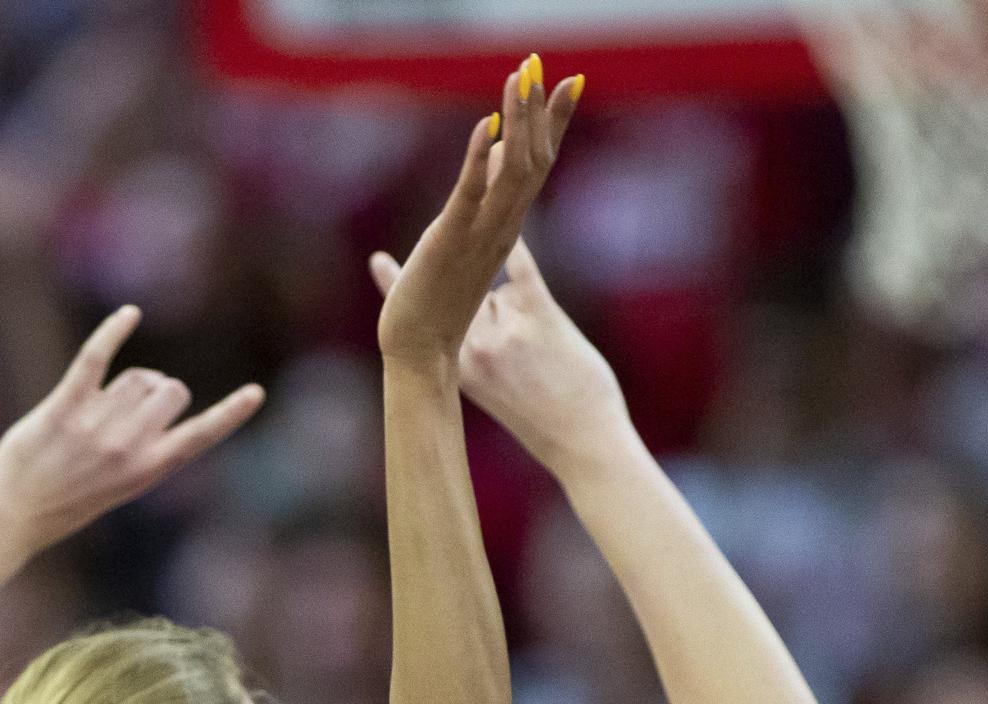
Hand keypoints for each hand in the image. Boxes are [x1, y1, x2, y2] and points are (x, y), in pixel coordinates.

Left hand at [0, 306, 265, 551]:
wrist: (12, 515)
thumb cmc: (64, 501)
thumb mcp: (119, 486)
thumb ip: (145, 446)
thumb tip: (158, 387)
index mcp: (147, 472)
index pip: (201, 437)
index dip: (231, 414)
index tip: (256, 392)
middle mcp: (127, 450)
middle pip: (170, 389)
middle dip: (159, 389)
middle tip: (132, 409)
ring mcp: (96, 429)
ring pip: (135, 378)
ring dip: (123, 385)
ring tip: (95, 414)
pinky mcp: (64, 409)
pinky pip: (96, 359)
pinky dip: (113, 332)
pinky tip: (129, 315)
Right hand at [368, 240, 629, 482]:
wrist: (586, 441)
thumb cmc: (546, 424)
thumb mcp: (495, 396)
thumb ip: (479, 360)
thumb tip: (473, 325)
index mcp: (461, 369)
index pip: (427, 320)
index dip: (405, 287)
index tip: (379, 261)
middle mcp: (476, 344)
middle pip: (468, 296)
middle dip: (482, 303)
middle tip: (517, 343)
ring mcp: (507, 328)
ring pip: (497, 288)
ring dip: (515, 303)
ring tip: (542, 345)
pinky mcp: (540, 312)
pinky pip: (521, 267)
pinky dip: (516, 247)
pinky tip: (511, 221)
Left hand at [377, 59, 583, 371]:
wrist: (419, 353)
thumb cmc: (434, 305)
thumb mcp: (462, 244)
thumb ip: (477, 202)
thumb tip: (490, 161)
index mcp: (505, 227)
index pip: (538, 166)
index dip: (554, 123)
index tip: (568, 84)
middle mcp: (501, 227)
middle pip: (535, 160)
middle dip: (543, 112)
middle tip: (545, 66)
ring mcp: (479, 234)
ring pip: (512, 171)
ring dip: (518, 122)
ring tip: (521, 78)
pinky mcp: (451, 240)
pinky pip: (471, 193)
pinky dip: (481, 157)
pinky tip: (488, 125)